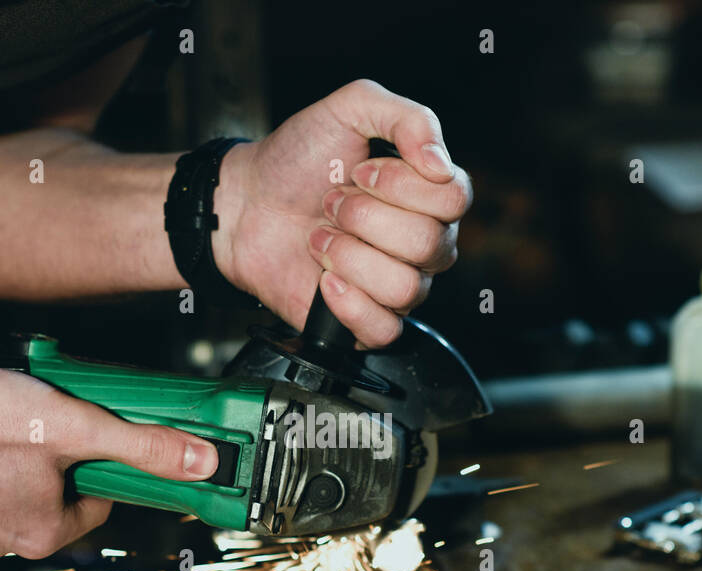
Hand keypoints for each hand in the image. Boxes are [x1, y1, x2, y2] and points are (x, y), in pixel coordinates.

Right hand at [0, 367, 218, 562]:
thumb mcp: (76, 425)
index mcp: (39, 533)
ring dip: (0, 470)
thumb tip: (201, 462)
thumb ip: (141, 446)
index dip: (95, 468)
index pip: (92, 506)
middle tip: (36, 427)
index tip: (85, 441)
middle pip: (43, 504)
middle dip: (46, 468)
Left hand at [213, 79, 471, 346]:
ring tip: (320, 238)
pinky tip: (324, 280)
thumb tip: (440, 162)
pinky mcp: (367, 322)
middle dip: (364, 218)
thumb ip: (408, 118)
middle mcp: (423, 244)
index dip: (402, 185)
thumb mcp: (350, 110)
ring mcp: (398, 286)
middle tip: (331, 204)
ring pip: (405, 287)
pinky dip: (349, 304)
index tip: (359, 172)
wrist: (246, 204)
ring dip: (348, 256)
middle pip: (429, 243)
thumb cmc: (297, 160)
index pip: (455, 198)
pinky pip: (384, 329)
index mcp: (430, 197)